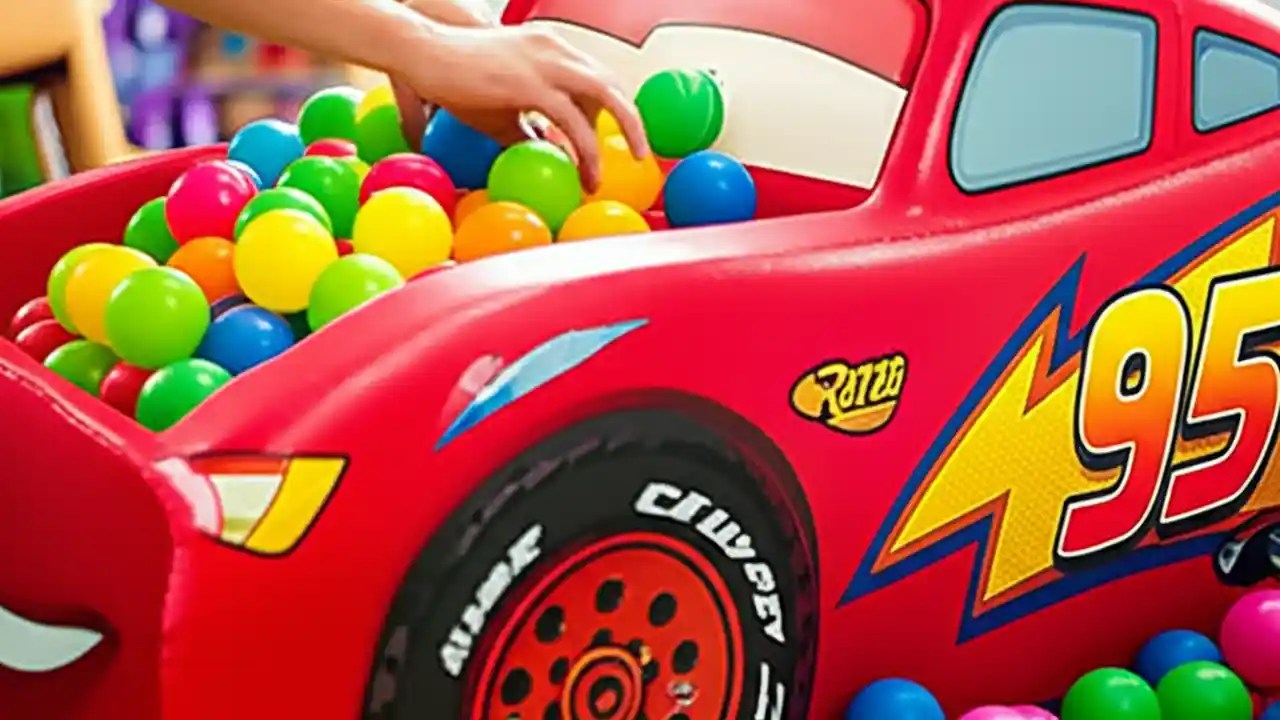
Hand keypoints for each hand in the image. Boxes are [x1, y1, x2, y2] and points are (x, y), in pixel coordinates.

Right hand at [389, 21, 648, 190]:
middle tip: (641, 152)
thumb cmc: (456, 78)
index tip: (620, 137)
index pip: (598, 76)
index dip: (613, 108)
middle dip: (631, 120)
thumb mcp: (502, 106)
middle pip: (612, 82)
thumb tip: (546, 153)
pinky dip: (586, 148)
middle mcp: (556, 49)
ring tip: (628, 162)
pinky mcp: (531, 83)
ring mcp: (546, 62)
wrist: (423, 54)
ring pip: (603, 98)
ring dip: (622, 132)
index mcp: (552, 47)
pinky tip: (587, 171)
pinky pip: (572, 119)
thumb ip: (528, 127)